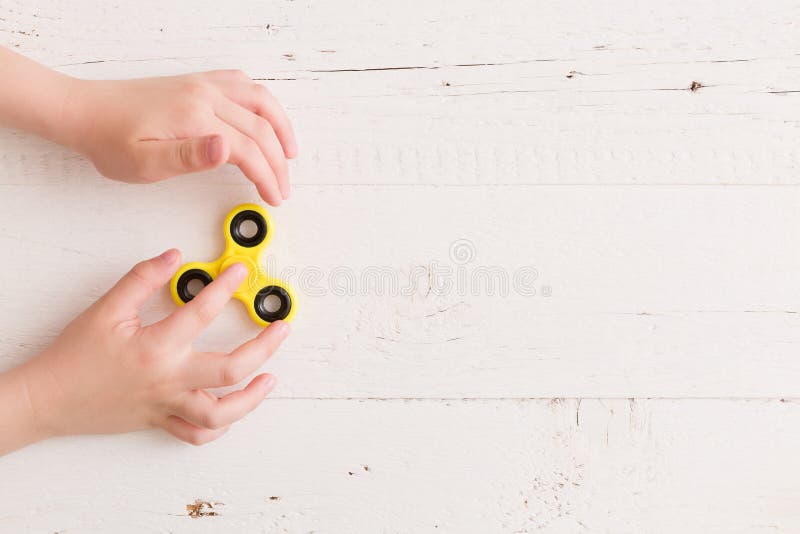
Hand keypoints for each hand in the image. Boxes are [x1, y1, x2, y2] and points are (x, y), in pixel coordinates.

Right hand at [0, 249, 288, 454]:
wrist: (49, 398)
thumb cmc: (75, 356)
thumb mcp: (106, 309)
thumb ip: (141, 279)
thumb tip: (173, 257)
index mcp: (156, 348)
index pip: (201, 312)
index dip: (225, 287)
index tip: (241, 271)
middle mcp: (168, 379)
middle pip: (230, 370)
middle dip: (264, 348)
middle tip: (282, 330)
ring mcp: (167, 404)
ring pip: (220, 413)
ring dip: (251, 398)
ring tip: (269, 379)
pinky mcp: (160, 421)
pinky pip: (196, 434)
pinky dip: (219, 426)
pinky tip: (231, 411)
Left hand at [62, 70, 297, 204]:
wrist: (86, 111)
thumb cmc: (110, 140)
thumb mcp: (144, 163)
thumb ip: (189, 158)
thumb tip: (227, 150)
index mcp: (195, 117)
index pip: (248, 149)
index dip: (267, 177)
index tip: (274, 198)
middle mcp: (204, 95)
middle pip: (261, 127)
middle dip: (279, 161)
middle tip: (282, 187)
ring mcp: (202, 85)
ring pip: (260, 99)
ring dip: (281, 126)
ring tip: (290, 152)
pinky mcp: (197, 83)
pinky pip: (243, 84)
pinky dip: (263, 103)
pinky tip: (265, 118)